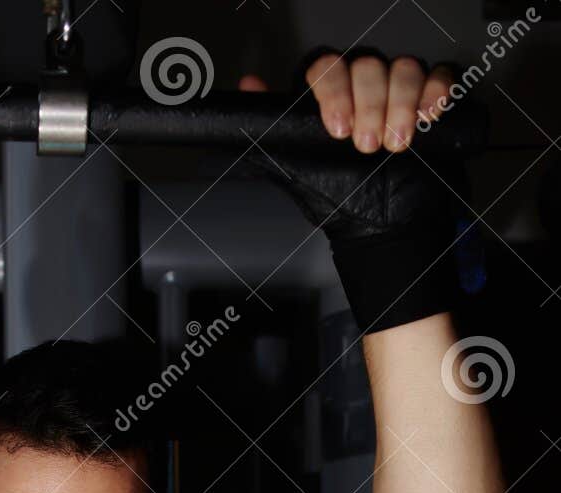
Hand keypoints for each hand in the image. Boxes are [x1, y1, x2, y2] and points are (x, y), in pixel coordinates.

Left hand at [237, 50, 468, 336]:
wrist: (386, 232)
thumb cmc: (343, 202)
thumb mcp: (297, 171)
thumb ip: (271, 133)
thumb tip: (248, 86)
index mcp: (330, 97)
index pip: (325, 67)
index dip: (332, 91)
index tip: (337, 129)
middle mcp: (363, 88)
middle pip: (366, 65)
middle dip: (368, 106)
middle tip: (367, 147)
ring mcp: (398, 91)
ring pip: (403, 67)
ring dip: (400, 104)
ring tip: (396, 145)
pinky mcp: (432, 99)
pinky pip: (440, 75)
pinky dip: (435, 90)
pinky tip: (428, 116)